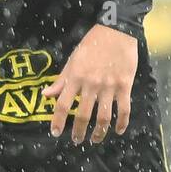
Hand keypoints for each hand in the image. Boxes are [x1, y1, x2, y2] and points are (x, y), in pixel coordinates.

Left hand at [42, 24, 137, 143]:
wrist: (116, 31)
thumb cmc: (92, 44)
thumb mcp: (73, 60)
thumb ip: (61, 80)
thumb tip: (46, 94)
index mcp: (75, 77)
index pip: (62, 104)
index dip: (57, 121)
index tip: (55, 133)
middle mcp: (91, 84)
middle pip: (82, 114)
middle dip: (78, 131)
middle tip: (76, 140)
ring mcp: (109, 86)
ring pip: (103, 117)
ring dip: (98, 132)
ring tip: (95, 139)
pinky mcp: (125, 86)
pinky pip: (123, 109)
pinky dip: (122, 123)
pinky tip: (119, 131)